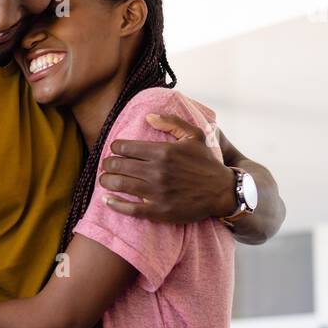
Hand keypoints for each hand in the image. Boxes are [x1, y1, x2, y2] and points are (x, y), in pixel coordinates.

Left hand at [100, 114, 233, 222]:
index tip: (114, 150)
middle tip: (107, 165)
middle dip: (107, 164)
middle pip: (118, 165)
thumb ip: (171, 122)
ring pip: (119, 184)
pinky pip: (129, 208)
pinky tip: (107, 199)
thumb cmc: (206, 163)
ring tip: (104, 179)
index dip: (115, 147)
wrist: (223, 192)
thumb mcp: (194, 136)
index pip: (125, 147)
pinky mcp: (158, 210)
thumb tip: (148, 116)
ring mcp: (156, 192)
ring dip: (106, 181)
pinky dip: (114, 203)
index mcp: (163, 151)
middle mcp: (157, 171)